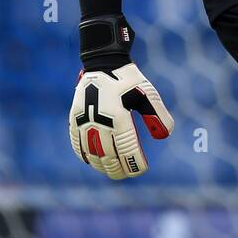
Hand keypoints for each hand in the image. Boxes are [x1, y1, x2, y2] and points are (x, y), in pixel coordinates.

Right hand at [69, 62, 173, 177]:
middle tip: (125, 175)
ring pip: (91, 152)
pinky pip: (77, 142)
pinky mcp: (75, 118)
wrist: (102, 62)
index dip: (134, 163)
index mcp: (118, 116)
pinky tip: (92, 161)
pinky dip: (84, 154)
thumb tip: (163, 137)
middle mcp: (99, 121)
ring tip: (111, 171)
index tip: (141, 170)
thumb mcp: (148, 93)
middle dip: (117, 169)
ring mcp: (84, 121)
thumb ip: (157, 115)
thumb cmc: (128, 79)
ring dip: (101, 165)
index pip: (126, 149)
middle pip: (107, 155)